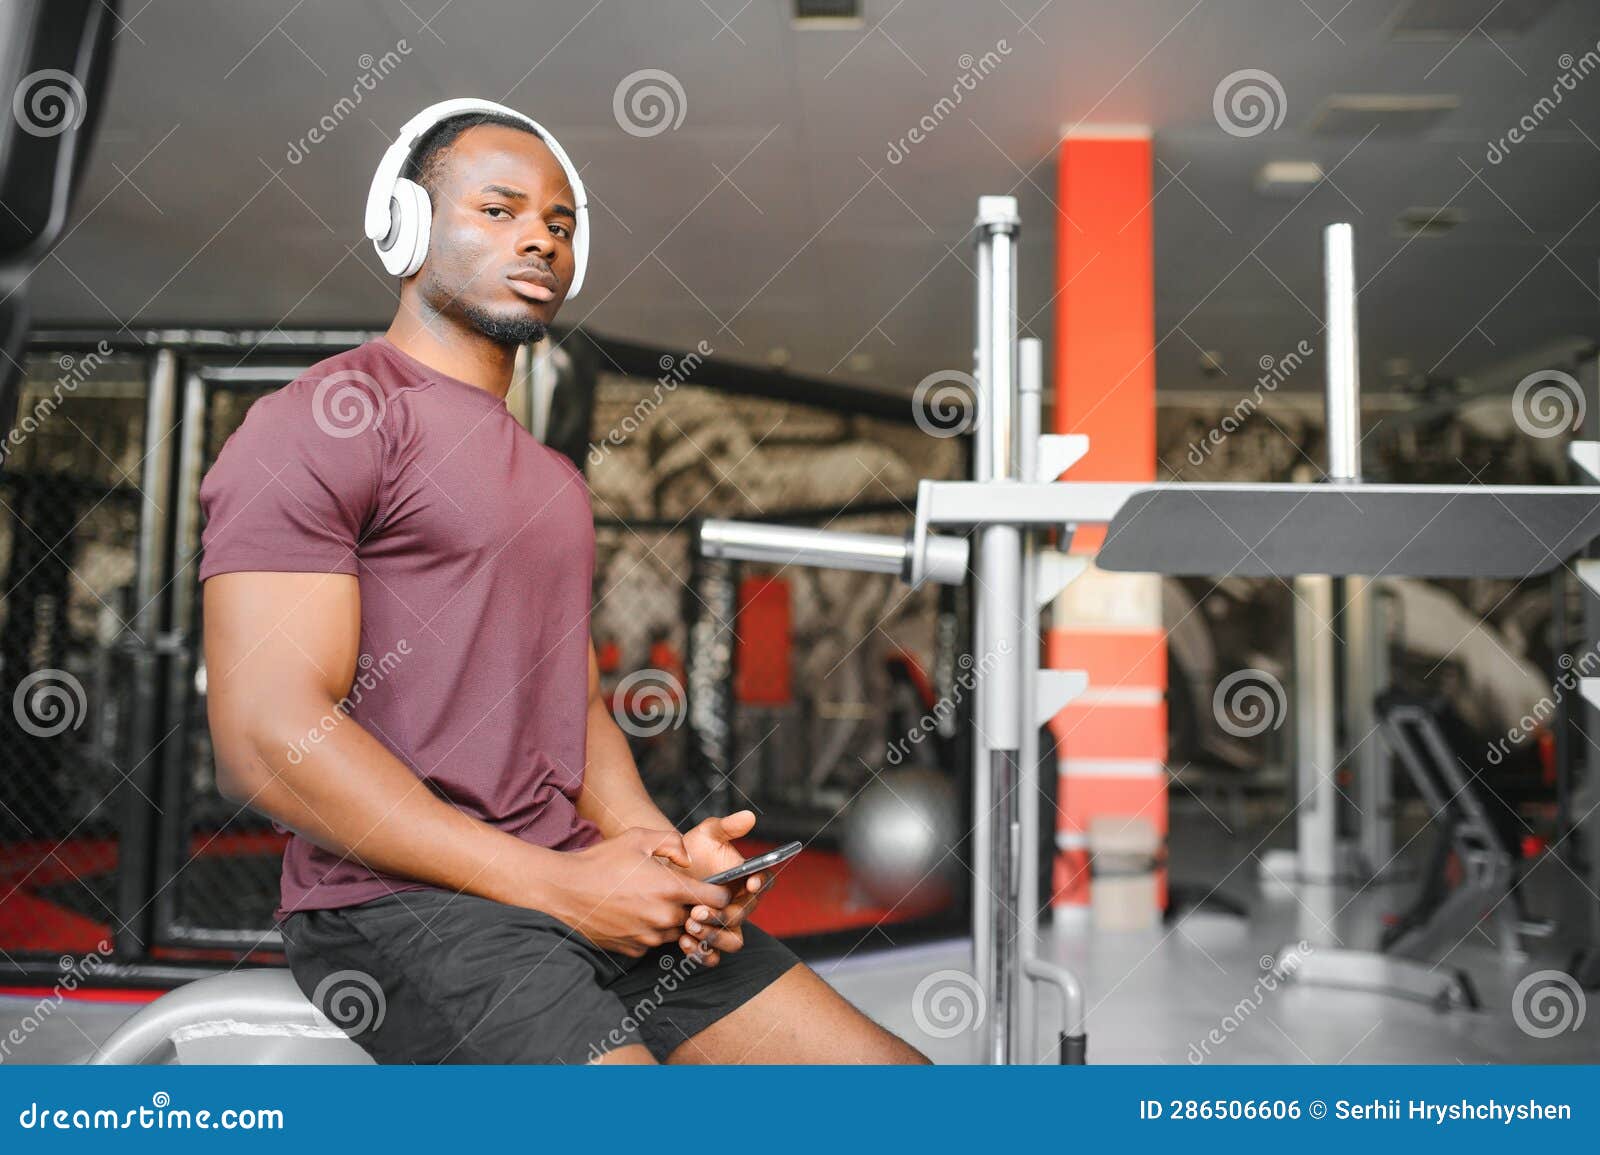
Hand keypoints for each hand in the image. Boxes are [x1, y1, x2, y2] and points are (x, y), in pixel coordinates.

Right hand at [549, 827, 731, 957]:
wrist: (564, 890)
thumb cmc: (601, 861)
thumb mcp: (639, 838)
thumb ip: (673, 843)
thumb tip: (689, 861)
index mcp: (670, 890)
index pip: (718, 901)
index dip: (720, 893)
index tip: (713, 887)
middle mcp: (663, 918)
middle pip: (698, 919)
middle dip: (694, 907)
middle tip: (675, 892)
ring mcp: (648, 937)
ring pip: (675, 932)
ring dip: (671, 920)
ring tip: (649, 900)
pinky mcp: (633, 949)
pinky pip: (653, 943)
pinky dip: (650, 931)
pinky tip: (633, 913)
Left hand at [677, 810, 770, 966]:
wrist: (668, 872)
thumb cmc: (694, 851)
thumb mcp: (708, 834)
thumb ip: (727, 826)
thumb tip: (749, 816)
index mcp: (747, 878)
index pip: (765, 882)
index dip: (761, 882)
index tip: (750, 881)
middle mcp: (740, 904)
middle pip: (744, 916)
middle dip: (723, 915)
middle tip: (698, 911)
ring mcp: (725, 925)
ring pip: (732, 941)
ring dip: (713, 936)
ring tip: (690, 925)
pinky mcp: (709, 940)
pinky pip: (712, 956)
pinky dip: (701, 953)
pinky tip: (683, 941)